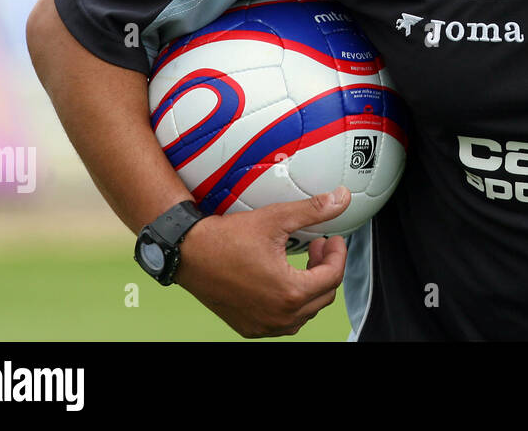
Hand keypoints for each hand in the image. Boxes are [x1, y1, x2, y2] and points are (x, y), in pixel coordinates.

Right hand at [175, 186, 350, 337]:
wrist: (188, 253)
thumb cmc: (226, 238)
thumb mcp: (276, 219)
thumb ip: (313, 211)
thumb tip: (340, 200)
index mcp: (289, 293)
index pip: (333, 277)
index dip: (337, 254)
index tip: (332, 239)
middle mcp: (278, 317)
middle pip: (323, 297)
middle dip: (326, 269)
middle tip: (318, 246)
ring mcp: (263, 325)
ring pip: (306, 313)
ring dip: (311, 287)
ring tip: (301, 262)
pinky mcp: (249, 328)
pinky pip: (284, 322)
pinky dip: (292, 304)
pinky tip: (284, 280)